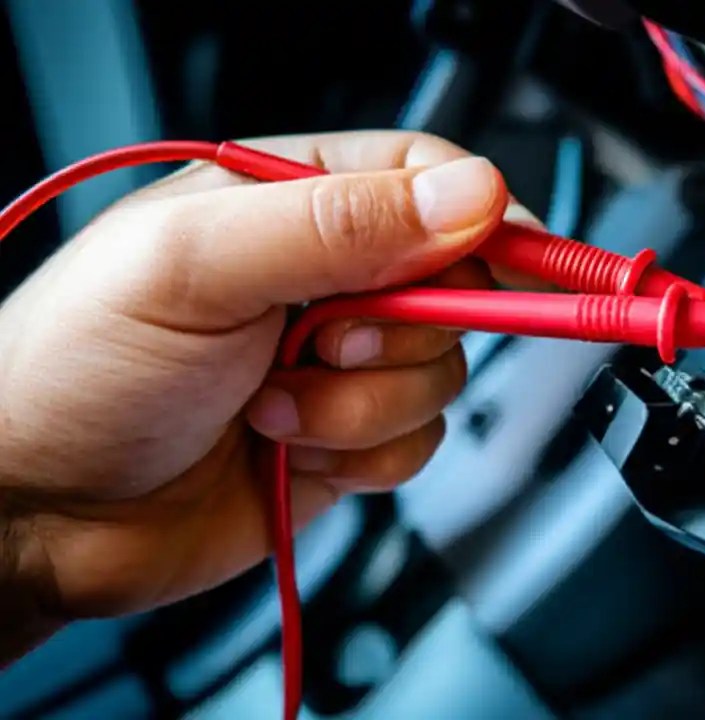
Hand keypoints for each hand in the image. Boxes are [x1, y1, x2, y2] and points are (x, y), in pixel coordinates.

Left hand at [0, 131, 514, 662]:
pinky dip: (361, 454)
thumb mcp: (198, 268)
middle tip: (321, 343)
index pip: (429, 181)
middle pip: (456, 285)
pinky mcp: (343, 437)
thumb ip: (337, 223)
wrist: (36, 514)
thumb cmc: (74, 367)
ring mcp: (338, 360)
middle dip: (401, 332)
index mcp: (289, 201)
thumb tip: (471, 194)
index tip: (516, 264)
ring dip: (364, 404)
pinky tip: (284, 447)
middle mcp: (325, 276)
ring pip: (440, 373)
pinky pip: (416, 442)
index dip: (485, 219)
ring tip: (273, 406)